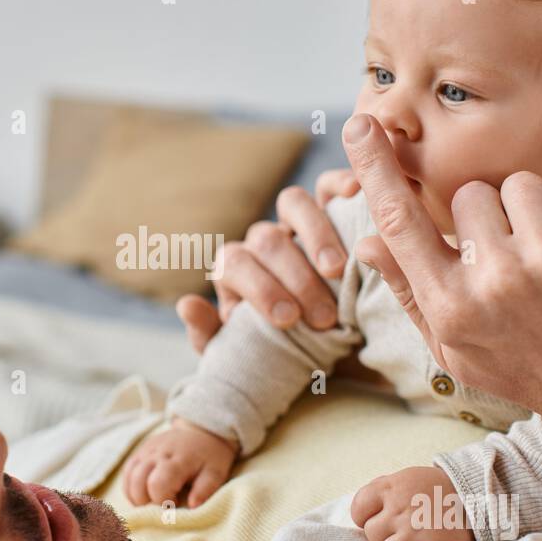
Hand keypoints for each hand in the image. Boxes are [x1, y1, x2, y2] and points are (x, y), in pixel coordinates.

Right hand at [123, 419, 238, 508]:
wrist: (201, 431)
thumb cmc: (209, 457)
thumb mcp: (215, 473)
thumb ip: (205, 489)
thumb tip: (192, 506)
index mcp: (178, 459)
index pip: (157, 484)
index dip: (162, 501)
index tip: (174, 504)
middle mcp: (157, 453)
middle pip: (138, 483)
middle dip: (147, 502)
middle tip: (163, 505)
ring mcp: (145, 451)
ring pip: (128, 479)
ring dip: (137, 497)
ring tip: (153, 501)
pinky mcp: (139, 453)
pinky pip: (126, 474)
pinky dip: (131, 489)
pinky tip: (144, 495)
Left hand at [176, 169, 360, 353]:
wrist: (329, 356)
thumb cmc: (283, 355)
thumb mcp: (245, 356)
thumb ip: (211, 335)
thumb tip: (187, 304)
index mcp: (237, 270)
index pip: (234, 263)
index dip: (259, 289)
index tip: (288, 320)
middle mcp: (263, 241)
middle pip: (267, 239)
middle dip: (294, 276)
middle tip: (323, 317)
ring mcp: (297, 223)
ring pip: (293, 204)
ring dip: (316, 234)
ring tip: (338, 271)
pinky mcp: (333, 211)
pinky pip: (328, 187)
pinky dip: (338, 183)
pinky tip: (354, 193)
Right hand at [341, 112, 541, 431]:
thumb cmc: (529, 370)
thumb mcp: (456, 348)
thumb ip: (410, 293)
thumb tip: (368, 243)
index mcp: (450, 307)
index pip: (398, 221)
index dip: (374, 167)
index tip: (360, 122)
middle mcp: (493, 282)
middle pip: (467, 195)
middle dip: (485, 215)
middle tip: (509, 258)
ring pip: (516, 186)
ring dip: (528, 212)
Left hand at [350, 466, 475, 540]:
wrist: (479, 496)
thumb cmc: (437, 492)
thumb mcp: (407, 479)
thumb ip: (382, 492)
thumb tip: (361, 517)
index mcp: (391, 487)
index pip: (359, 511)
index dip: (370, 518)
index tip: (386, 518)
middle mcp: (402, 508)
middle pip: (372, 535)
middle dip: (387, 536)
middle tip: (409, 531)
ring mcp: (418, 530)